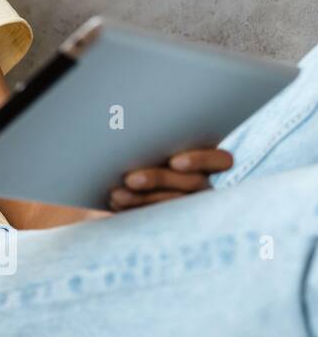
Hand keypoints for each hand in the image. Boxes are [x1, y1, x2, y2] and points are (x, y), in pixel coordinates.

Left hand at [108, 148, 232, 210]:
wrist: (121, 172)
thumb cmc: (140, 146)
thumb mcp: (149, 138)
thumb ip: (152, 136)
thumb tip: (131, 120)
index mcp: (208, 160)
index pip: (221, 160)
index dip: (200, 160)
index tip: (174, 162)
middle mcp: (203, 182)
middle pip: (192, 183)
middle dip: (159, 180)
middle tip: (131, 179)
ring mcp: (189, 201)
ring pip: (174, 202)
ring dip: (143, 198)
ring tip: (117, 194)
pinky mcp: (170, 216)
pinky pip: (157, 216)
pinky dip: (135, 208)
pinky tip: (115, 203)